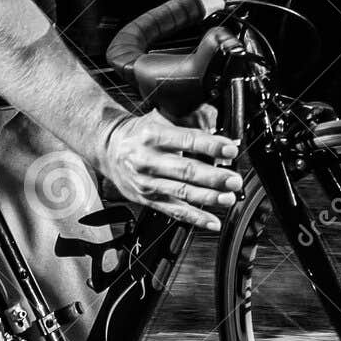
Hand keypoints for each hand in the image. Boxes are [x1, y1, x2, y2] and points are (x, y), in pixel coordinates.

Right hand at [97, 111, 243, 231]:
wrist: (107, 148)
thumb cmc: (137, 134)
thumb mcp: (158, 119)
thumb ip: (187, 125)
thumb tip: (220, 133)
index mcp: (153, 136)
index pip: (186, 140)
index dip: (211, 145)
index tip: (230, 149)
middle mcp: (148, 160)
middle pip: (185, 170)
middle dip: (213, 177)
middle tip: (233, 180)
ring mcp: (147, 182)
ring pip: (181, 193)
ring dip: (208, 197)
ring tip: (228, 198)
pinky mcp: (148, 199)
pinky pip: (174, 211)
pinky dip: (195, 217)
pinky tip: (212, 221)